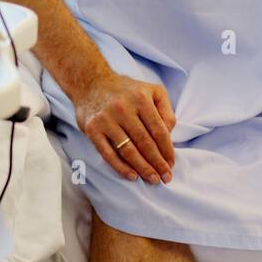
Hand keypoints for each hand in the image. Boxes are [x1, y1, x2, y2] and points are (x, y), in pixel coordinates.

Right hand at [72, 70, 176, 184]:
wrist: (91, 82)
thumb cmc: (126, 90)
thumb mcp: (151, 90)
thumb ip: (165, 111)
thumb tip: (169, 135)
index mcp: (140, 98)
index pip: (158, 130)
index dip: (167, 150)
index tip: (171, 164)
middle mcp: (123, 108)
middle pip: (145, 142)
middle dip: (157, 163)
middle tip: (165, 177)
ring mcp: (106, 119)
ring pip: (128, 150)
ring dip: (142, 168)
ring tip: (152, 179)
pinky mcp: (93, 129)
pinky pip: (108, 154)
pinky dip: (121, 167)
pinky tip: (132, 176)